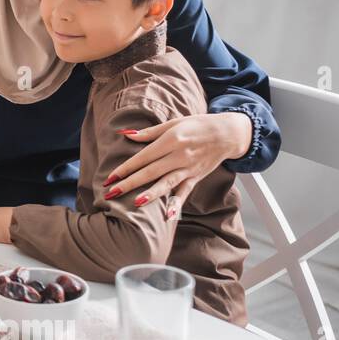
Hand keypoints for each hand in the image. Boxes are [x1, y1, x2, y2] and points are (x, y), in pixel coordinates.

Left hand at [105, 112, 251, 215]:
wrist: (228, 134)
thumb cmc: (197, 125)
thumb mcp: (173, 123)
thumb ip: (149, 133)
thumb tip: (125, 134)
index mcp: (171, 140)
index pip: (144, 157)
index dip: (126, 168)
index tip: (110, 178)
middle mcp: (180, 155)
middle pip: (151, 172)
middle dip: (130, 183)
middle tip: (111, 193)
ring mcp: (189, 168)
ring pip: (167, 183)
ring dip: (152, 194)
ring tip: (136, 203)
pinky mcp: (196, 177)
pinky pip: (185, 192)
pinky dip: (177, 204)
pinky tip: (168, 216)